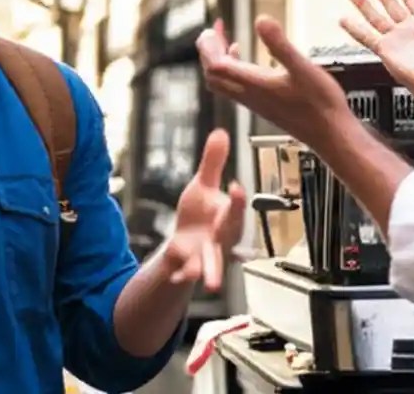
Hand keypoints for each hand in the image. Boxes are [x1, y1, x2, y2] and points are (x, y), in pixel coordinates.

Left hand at [164, 129, 246, 291]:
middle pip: (228, 235)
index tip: (237, 186)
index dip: (239, 199)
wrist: (187, 242)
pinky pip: (187, 272)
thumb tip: (220, 131)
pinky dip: (181, 274)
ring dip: (210, 271)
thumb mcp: (204, 184)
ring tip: (208, 281)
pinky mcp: (189, 265)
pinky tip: (174, 277)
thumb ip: (213, 162)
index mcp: (227, 215)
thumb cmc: (200, 213)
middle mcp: (221, 237)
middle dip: (229, 233)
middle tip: (234, 231)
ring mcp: (206, 254)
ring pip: (211, 263)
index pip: (236, 207)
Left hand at [196, 17, 352, 150]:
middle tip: (215, 32)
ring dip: (220, 62)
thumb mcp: (303, 68)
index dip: (209, 46)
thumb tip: (260, 20)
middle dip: (209, 53)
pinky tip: (250, 63)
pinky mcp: (265, 107)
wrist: (331, 135)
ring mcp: (256, 103)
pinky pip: (237, 89)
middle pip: (213, 76)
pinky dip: (235, 73)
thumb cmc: (321, 104)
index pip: (216, 66)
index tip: (213, 28)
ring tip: (227, 42)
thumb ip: (280, 44)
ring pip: (224, 84)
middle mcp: (250, 95)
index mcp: (255, 84)